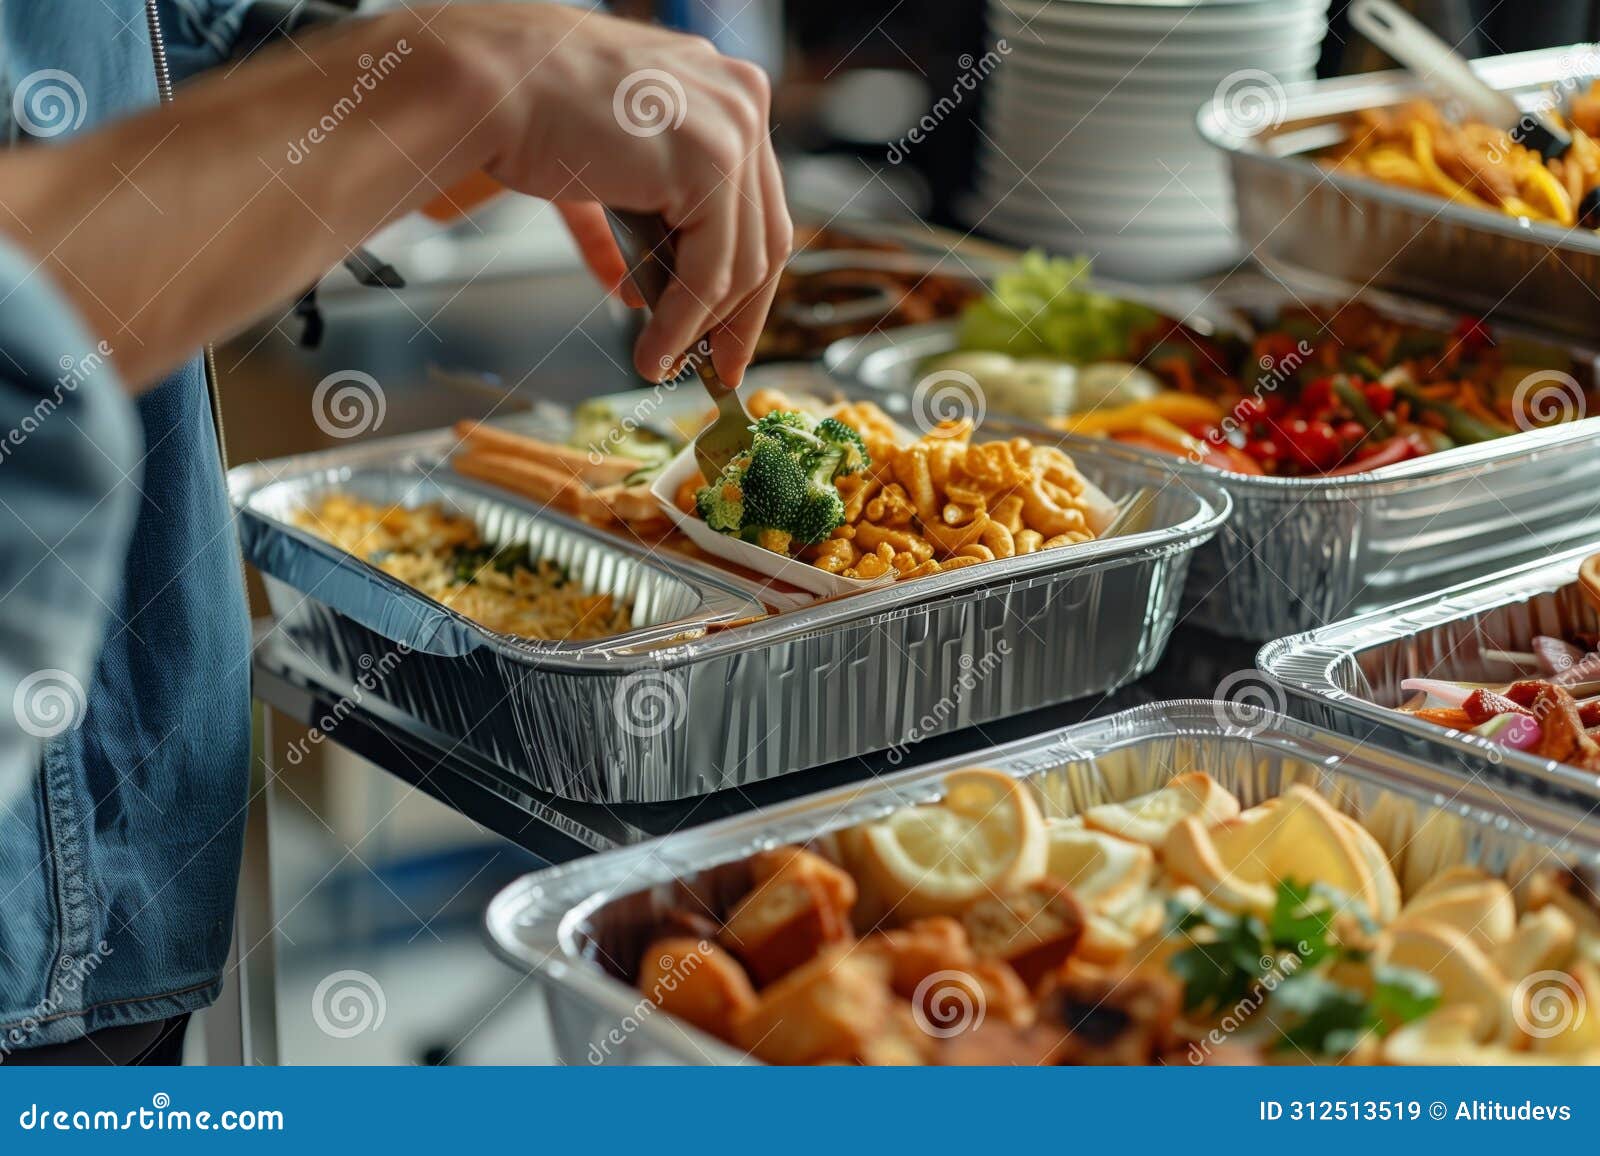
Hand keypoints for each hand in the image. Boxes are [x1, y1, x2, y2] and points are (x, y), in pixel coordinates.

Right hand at [455, 6, 790, 383]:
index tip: (727, 333)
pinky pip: (710, 271)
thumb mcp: (605, 165)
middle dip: (740, 315)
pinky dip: (682, 322)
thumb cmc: (526, 107)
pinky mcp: (710, 163)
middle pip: (764, 235)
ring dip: (701, 329)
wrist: (490, 82)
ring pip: (741, 262)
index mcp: (726, 89)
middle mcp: (742, 99)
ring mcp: (732, 129)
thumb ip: (632, 222)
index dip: (747, 280)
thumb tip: (632, 289)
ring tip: (662, 366)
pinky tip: (655, 349)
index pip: (757, 205)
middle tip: (717, 368)